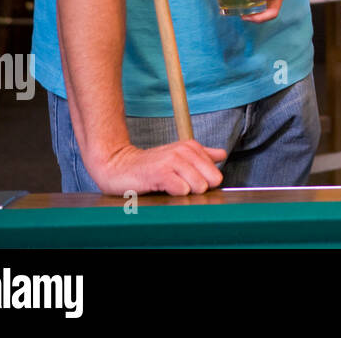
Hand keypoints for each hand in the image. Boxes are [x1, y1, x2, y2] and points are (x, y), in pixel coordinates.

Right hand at [90, 140, 226, 195]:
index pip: (216, 173)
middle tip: (179, 185)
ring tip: (170, 187)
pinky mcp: (160, 172)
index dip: (205, 183)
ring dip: (185, 192)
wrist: (118, 166)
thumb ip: (201, 155)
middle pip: (211, 180)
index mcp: (191, 147)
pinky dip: (175, 194)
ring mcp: (172, 160)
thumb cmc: (149, 165)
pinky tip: (163, 188)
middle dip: (198, 189)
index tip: (190, 183)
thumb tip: (222, 154)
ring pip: (199, 186)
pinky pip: (182, 189)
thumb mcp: (178, 156)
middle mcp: (184, 151)